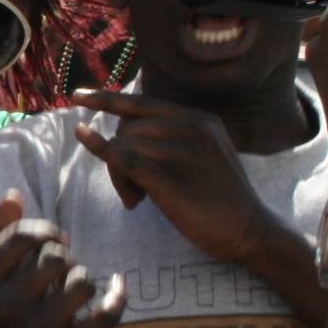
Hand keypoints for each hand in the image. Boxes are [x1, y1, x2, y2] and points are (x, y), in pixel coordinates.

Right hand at [0, 192, 126, 327]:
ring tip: (73, 291)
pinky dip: (118, 296)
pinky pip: (106, 314)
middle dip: (65, 258)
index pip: (23, 236)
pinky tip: (118, 287)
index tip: (54, 240)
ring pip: (83, 282)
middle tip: (61, 273)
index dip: (46, 231)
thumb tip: (14, 194)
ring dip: (84, 280)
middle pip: (57, 257)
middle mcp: (3, 308)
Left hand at [70, 90, 291, 265]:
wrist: (250, 230)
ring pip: (122, 146)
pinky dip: (100, 149)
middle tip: (132, 189)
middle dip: (118, 154)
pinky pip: (122, 157)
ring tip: (136, 199)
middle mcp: (190, 128)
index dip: (106, 97)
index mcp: (198, 119)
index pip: (142, 102)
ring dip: (118, 174)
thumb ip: (172, 138)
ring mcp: (181, 151)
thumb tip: (122, 132)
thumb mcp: (203, 154)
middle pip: (127, 128)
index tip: (77, 96)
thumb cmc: (221, 198)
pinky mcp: (170, 178)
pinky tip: (86, 140)